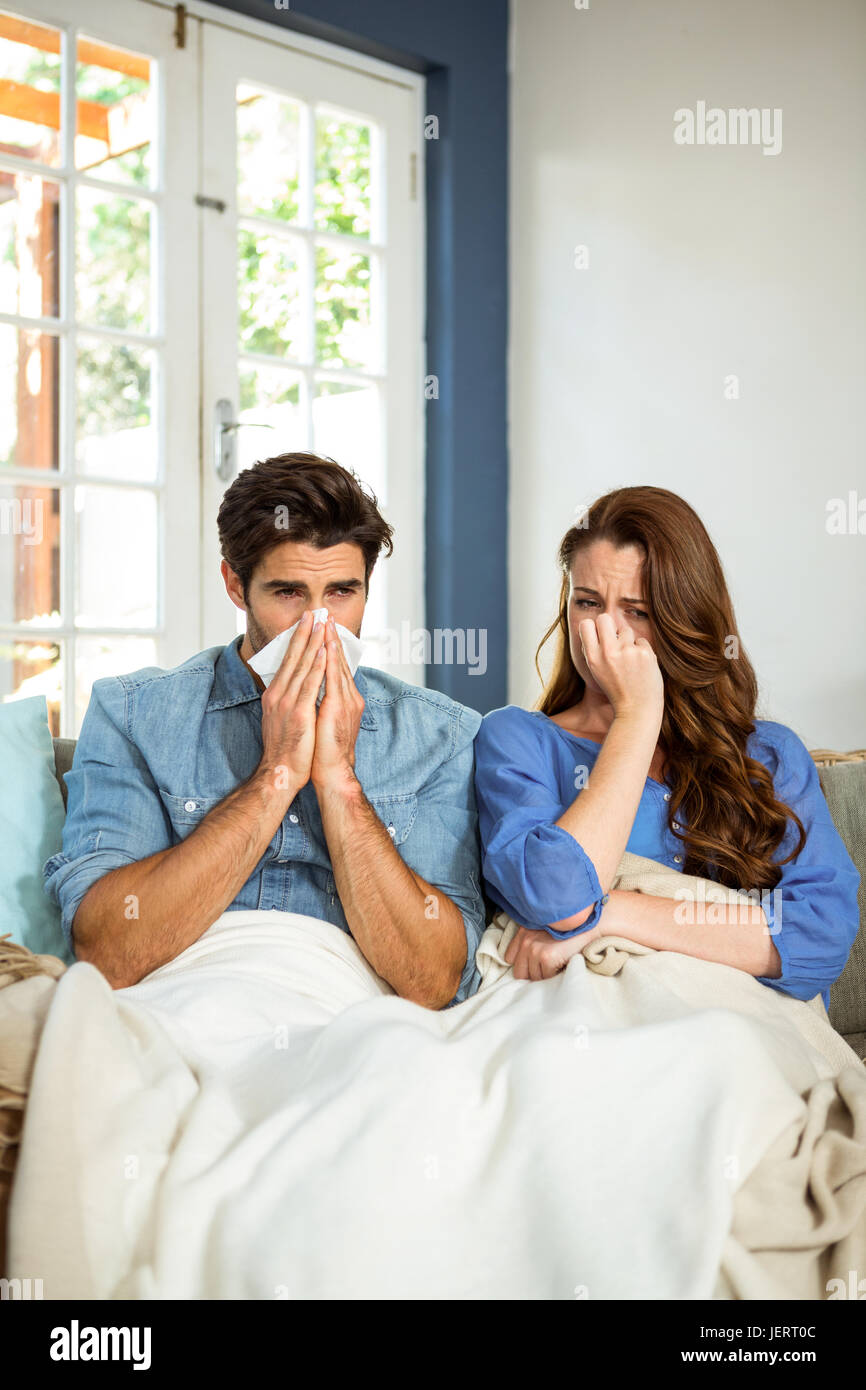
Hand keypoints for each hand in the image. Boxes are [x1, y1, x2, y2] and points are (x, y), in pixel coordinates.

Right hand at [258, 609, 326, 791]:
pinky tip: (325, 651)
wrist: (280, 772)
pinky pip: (310, 684)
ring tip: (320, 622)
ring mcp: (287, 702)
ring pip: (302, 665)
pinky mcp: (299, 712)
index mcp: (275, 694)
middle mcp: (278, 694)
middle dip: (304, 632)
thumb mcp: (281, 718)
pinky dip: (318, 665)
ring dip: (312, 642)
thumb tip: (296, 686)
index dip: (297, 639)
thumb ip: (288, 699)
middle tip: (313, 611)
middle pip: (293, 657)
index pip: (287, 660)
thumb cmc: (285, 749)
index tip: (306, 622)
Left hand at [310, 615, 364, 790]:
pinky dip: (330, 660)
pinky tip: (326, 645)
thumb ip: (322, 704)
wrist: (333, 773)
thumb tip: (312, 692)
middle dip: (330, 637)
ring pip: (336, 665)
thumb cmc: (324, 752)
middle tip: (325, 614)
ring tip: (325, 621)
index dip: (330, 647)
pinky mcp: (338, 707)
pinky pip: (333, 677)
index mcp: (344, 700)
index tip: (323, 628)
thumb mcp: (323, 722)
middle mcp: (348, 696)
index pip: (335, 667)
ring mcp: (345, 701)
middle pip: (338, 661)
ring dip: (330, 641)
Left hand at [504, 919, 601, 980]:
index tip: (534, 967)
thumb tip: (520, 965)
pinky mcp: (547, 957)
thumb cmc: (569, 932)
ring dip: (546, 976)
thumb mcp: (544, 932)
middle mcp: (526, 940)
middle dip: (533, 974)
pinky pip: (546, 978)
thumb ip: (530, 943)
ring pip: (534, 978)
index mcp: (523, 933)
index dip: (524, 966)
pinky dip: (555, 976)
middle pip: (520, 973)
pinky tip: (563, 965)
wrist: (589, 927)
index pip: (510, 958)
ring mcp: (535, 948)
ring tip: (557, 965)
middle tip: (548, 969)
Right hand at [578, 612, 662, 719]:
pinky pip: (641, 640)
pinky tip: (641, 666)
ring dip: (628, 641)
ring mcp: (628, 651)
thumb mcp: (596, 671)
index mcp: (593, 658)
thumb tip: (591, 626)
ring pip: (626, 630)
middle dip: (610, 625)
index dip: (593, 627)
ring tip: (630, 660)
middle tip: (615, 639)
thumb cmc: (616, 690)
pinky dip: (642, 650)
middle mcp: (608, 652)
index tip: (599, 635)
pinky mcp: (645, 652)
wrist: (637, 709)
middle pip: (605, 618)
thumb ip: (592, 650)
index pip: (586, 624)